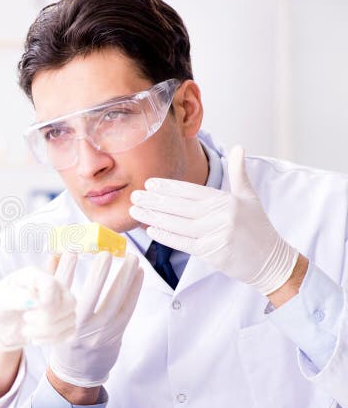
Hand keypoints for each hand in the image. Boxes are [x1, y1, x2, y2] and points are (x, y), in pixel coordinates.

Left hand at [0, 263, 77, 351]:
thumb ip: (12, 298)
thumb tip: (33, 300)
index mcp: (33, 275)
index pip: (52, 284)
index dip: (45, 302)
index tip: (27, 313)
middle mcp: (52, 286)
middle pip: (68, 302)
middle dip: (47, 318)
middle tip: (26, 320)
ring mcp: (60, 303)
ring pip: (71, 317)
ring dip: (48, 331)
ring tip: (26, 331)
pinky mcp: (63, 320)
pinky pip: (71, 331)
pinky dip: (54, 339)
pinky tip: (36, 339)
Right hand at [49, 252, 143, 386]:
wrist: (79, 370)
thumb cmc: (64, 336)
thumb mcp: (52, 314)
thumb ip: (54, 284)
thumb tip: (55, 254)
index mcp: (59, 321)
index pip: (60, 292)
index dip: (65, 270)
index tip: (70, 250)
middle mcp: (80, 328)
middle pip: (90, 298)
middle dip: (99, 274)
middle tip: (105, 253)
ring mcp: (101, 331)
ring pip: (115, 302)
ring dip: (125, 278)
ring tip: (132, 257)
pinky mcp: (117, 332)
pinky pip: (128, 308)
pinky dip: (135, 290)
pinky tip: (139, 273)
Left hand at [128, 146, 297, 295]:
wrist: (272, 260)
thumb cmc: (257, 228)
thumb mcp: (249, 197)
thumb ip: (239, 173)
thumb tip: (238, 147)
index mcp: (227, 201)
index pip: (192, 191)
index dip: (169, 187)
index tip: (149, 182)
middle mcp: (222, 216)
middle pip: (181, 206)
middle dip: (155, 200)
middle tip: (134, 194)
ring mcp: (217, 235)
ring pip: (178, 224)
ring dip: (154, 216)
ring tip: (136, 210)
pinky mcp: (212, 253)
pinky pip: (183, 243)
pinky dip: (166, 236)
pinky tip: (150, 229)